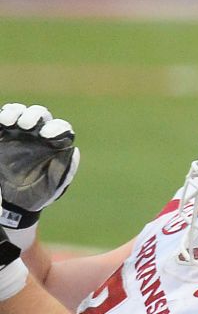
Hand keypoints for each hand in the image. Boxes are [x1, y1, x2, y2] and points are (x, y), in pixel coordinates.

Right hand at [0, 104, 79, 237]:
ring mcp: (19, 133)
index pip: (61, 128)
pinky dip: (0, 116)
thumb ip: (65, 169)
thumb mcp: (55, 186)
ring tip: (9, 121)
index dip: (56, 128)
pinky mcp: (2, 136)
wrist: (17, 201)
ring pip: (19, 112)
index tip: (46, 135)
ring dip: (14, 112)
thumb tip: (74, 149)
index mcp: (56, 143)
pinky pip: (1, 121)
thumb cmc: (42, 192)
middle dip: (34, 115)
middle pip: (40, 115)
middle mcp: (39, 134)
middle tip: (26, 125)